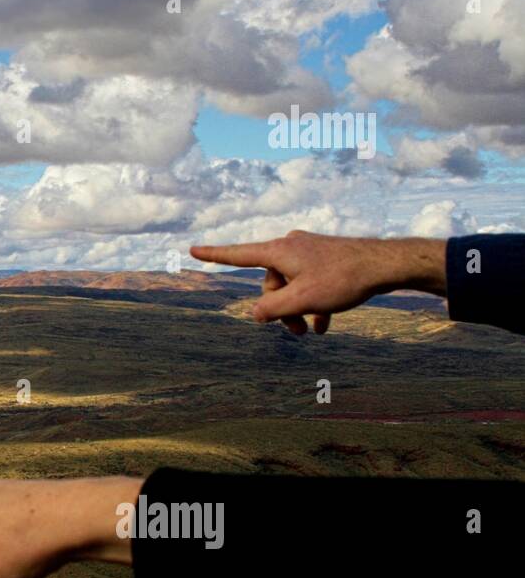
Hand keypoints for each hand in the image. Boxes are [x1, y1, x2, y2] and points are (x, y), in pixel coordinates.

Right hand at [191, 231, 446, 334]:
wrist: (386, 264)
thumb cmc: (343, 279)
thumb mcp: (302, 300)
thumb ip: (272, 309)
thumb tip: (255, 313)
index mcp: (279, 251)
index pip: (238, 254)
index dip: (213, 255)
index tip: (192, 249)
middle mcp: (290, 246)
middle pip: (270, 282)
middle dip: (280, 308)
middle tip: (297, 332)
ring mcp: (308, 250)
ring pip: (291, 285)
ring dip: (298, 309)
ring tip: (313, 331)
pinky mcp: (325, 258)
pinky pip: (309, 282)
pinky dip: (313, 302)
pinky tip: (325, 323)